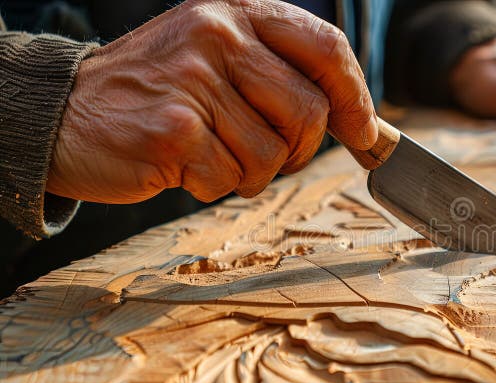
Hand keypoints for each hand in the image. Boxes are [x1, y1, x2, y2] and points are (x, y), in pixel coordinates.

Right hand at [49, 0, 377, 202]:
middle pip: (309, 112)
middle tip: (271, 156)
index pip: (326, 47)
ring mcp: (194, 81)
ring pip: (273, 155)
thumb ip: (279, 74)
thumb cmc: (156, 93)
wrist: (65, 112)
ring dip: (251, 172)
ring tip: (211, 153)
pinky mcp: (174, 130)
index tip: (363, 133)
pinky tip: (181, 164)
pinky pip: (230, 179)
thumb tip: (361, 120)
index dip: (355, 96)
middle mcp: (217, 36)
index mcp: (235, 13)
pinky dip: (213, 186)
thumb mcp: (215, 57)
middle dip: (300, 150)